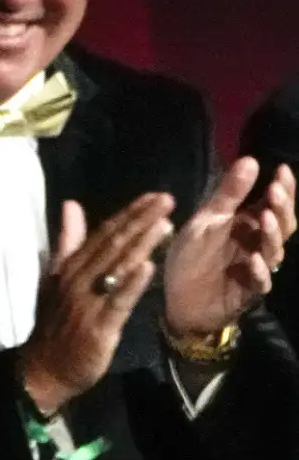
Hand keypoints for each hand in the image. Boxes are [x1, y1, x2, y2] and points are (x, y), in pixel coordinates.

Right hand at [19, 194, 172, 414]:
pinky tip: (148, 267)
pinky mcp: (98, 327)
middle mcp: (77, 281)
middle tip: (166, 200)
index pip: (101, 234)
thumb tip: (71, 205)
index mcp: (69, 268)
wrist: (44, 368)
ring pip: (116, 269)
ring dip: (140, 245)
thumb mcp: (56, 278)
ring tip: (165, 224)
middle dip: (139, 221)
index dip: (128, 214)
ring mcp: (87, 303)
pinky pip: (116, 302)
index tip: (152, 196)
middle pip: (111, 246)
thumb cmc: (55, 323)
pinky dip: (131, 284)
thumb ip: (68, 242)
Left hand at [163, 157, 296, 338]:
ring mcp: (257, 268)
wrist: (175, 299)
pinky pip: (261, 282)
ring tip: (265, 220)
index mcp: (249, 224)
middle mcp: (258, 244)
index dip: (284, 188)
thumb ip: (228, 195)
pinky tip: (253, 261)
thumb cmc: (191, 257)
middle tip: (275, 192)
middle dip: (282, 208)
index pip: (274, 204)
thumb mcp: (205, 221)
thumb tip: (251, 160)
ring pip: (276, 251)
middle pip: (283, 225)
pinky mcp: (249, 292)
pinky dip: (259, 271)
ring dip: (272, 236)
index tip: (282, 170)